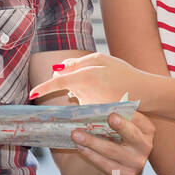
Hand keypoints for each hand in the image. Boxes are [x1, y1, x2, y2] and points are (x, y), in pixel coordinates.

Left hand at [28, 52, 144, 104]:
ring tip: (103, 86)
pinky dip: (89, 99)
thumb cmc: (122, 73)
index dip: (44, 87)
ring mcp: (90, 106)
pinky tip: (103, 96)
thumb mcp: (101, 60)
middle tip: (89, 78)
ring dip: (81, 91)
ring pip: (76, 97)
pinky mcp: (96, 114)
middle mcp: (86, 94)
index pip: (59, 82)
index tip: (31, 92)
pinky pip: (85, 105)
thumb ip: (77, 63)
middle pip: (66, 88)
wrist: (143, 92)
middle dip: (70, 82)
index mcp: (86, 77)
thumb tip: (58, 69)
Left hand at [70, 110, 154, 174]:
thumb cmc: (117, 138)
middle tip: (109, 117)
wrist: (122, 166)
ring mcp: (136, 163)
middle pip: (131, 134)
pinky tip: (80, 147)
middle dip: (121, 125)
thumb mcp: (120, 126)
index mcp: (146, 129)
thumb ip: (110, 115)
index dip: (126, 113)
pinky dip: (90, 154)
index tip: (114, 110)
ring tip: (76, 134)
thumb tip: (88, 105)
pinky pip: (105, 164)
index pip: (137, 118)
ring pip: (112, 150)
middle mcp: (144, 146)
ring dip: (92, 141)